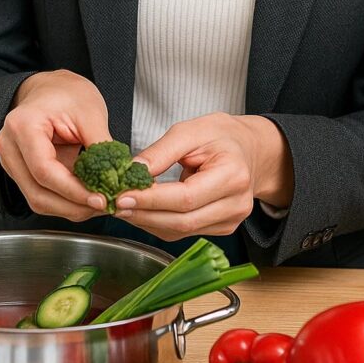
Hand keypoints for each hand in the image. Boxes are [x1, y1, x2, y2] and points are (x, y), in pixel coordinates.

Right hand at [0, 68, 111, 221]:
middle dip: (73, 205)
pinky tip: (86, 199)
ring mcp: (11, 160)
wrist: (52, 88)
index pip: (44, 170)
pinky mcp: (20, 170)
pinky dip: (64, 201)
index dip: (73, 191)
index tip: (100, 199)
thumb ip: (101, 147)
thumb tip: (115, 179)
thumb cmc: (68, 93)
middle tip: (103, 206)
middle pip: (37, 192)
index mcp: (23, 125)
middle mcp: (9, 145)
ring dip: (69, 208)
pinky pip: (40, 194)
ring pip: (37, 199)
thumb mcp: (91, 113)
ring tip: (98, 204)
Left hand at [114, 112, 292, 241]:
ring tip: (123, 207)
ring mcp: (231, 221)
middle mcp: (236, 204)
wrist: (249, 150)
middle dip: (144, 214)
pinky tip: (143, 211)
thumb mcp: (191, 130)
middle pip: (182, 220)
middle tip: (114, 204)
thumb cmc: (222, 136)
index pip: (186, 197)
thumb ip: (161, 152)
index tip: (122, 195)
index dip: (152, 200)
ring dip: (147, 222)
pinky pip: (184, 232)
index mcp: (233, 175)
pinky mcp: (223, 228)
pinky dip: (159, 223)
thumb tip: (131, 172)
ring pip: (180, 231)